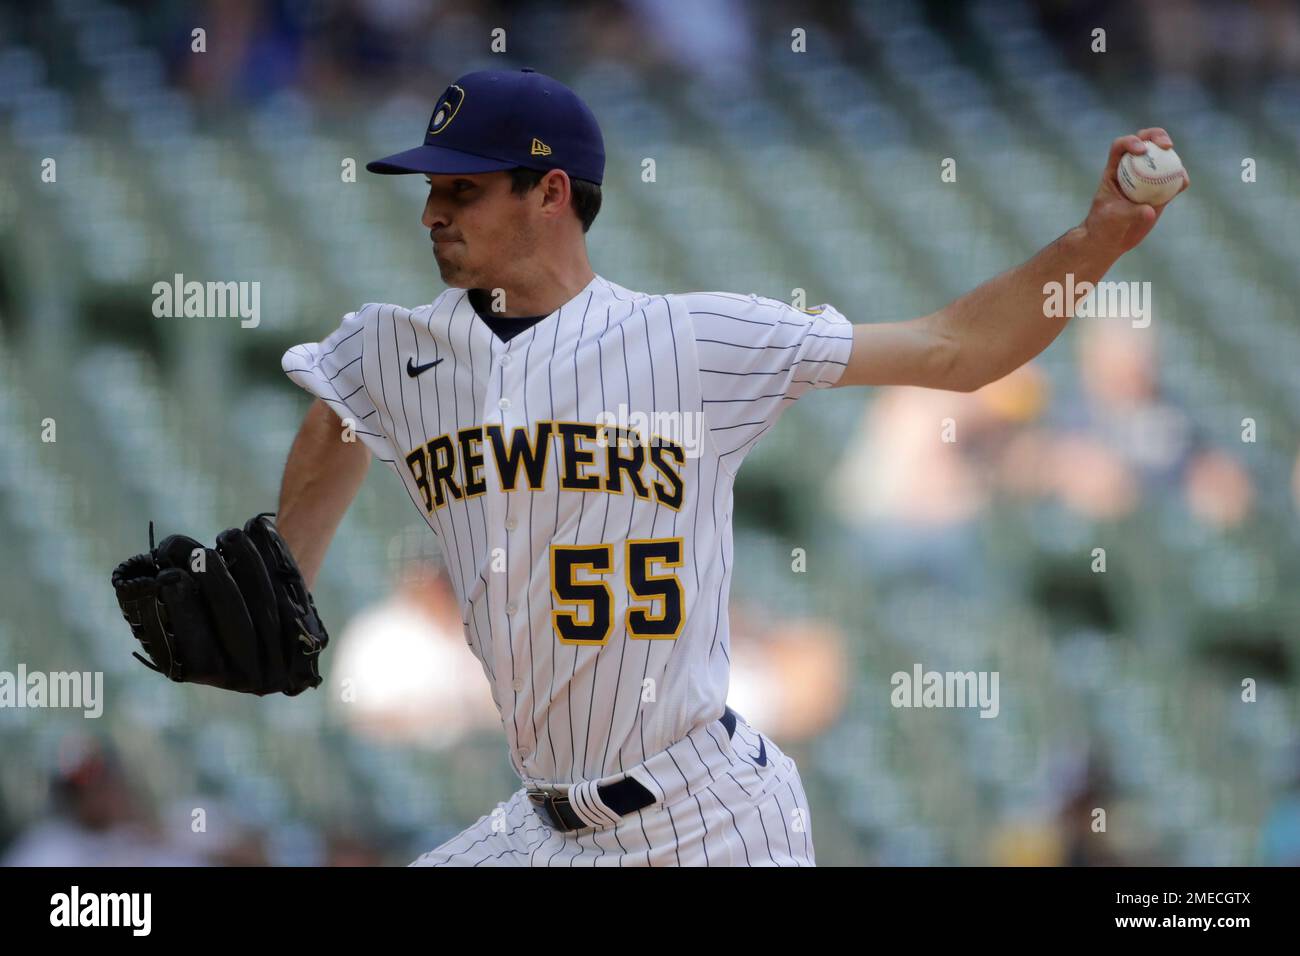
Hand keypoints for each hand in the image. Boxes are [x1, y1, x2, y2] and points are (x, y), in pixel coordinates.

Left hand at [1082, 127, 1189, 257]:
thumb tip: (1149, 209)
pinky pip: (1174, 181)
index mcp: (1114, 170)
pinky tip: (1183, 183)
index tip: (1141, 150)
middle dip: (1156, 136)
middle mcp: (1132, 169)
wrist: (1110, 240)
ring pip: (1162, 158)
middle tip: (1166, 145)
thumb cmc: (1104, 227)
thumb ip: (1130, 212)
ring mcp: (1147, 178)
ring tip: (1178, 167)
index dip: (1130, 142)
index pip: (1120, 147)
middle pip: (1145, 142)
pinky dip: (1180, 179)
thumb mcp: (1113, 219)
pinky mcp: (1160, 191)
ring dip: (1173, 156)